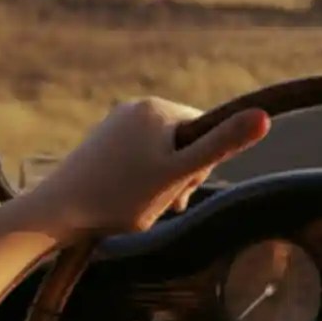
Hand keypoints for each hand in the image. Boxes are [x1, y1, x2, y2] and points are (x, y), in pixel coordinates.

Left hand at [23, 97, 270, 240]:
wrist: (56, 213)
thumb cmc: (119, 197)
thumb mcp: (178, 175)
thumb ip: (222, 146)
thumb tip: (265, 116)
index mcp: (158, 108)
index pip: (207, 132)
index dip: (200, 166)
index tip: (176, 186)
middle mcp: (136, 107)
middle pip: (183, 144)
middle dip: (177, 177)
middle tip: (155, 202)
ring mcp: (116, 124)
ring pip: (160, 156)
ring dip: (159, 185)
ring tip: (135, 205)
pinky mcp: (102, 143)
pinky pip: (138, 160)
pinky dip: (138, 183)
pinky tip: (120, 201)